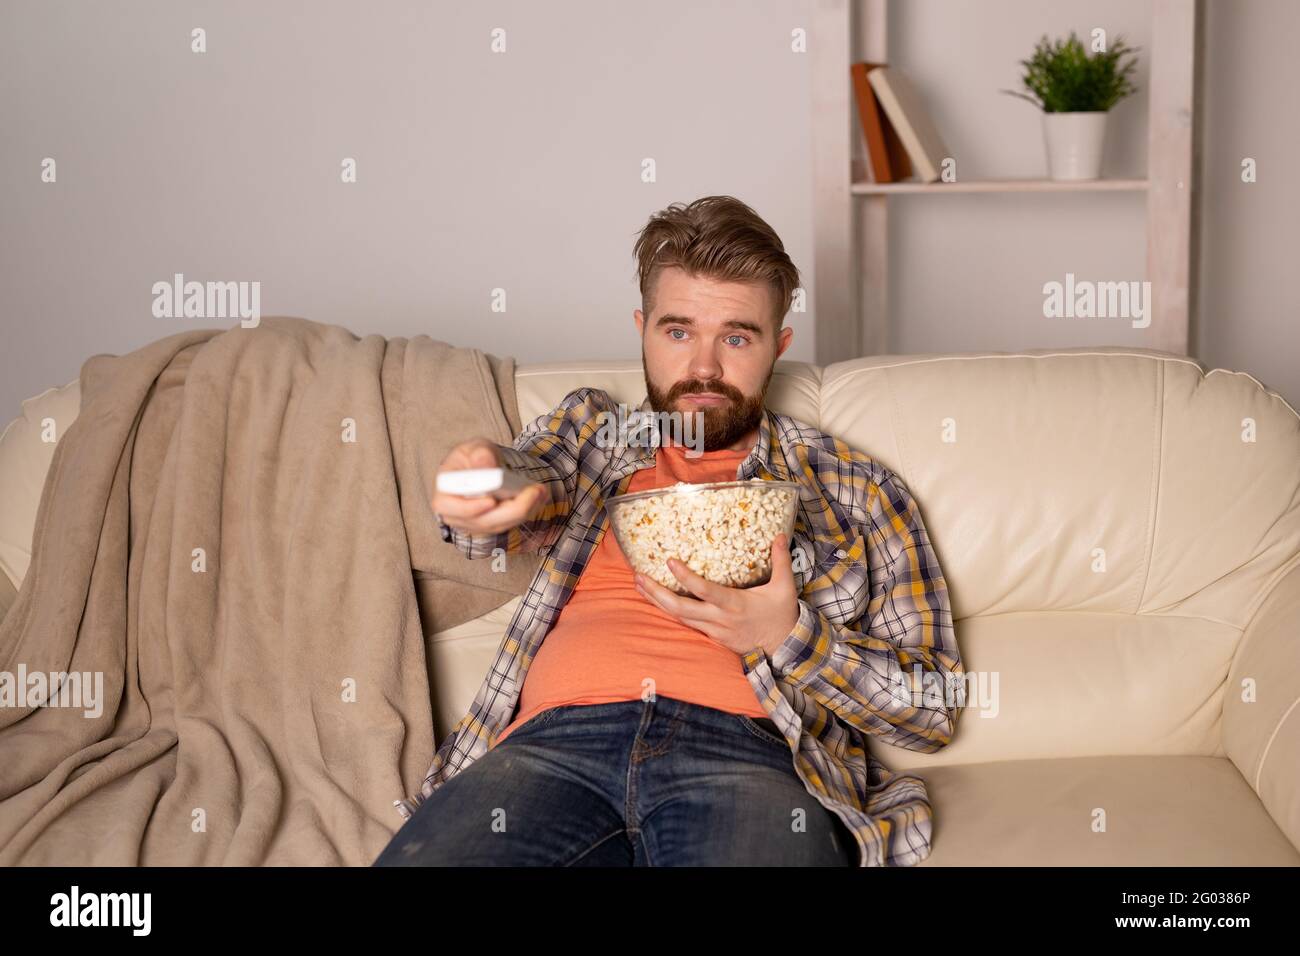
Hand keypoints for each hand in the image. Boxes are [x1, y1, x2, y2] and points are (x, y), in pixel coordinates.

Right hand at [432, 438, 547, 534]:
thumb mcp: (473, 448)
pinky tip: (539, 496)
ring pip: (501, 524)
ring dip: (525, 509)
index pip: (450, 508)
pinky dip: (527, 510)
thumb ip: (479, 454)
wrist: (479, 468)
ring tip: (541, 490)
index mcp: (443, 496)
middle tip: (533, 491)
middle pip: (484, 521)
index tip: (491, 501)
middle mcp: (456, 516)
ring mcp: (474, 525)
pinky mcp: (492, 526)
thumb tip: (484, 462)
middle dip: (513, 508)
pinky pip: (510, 523)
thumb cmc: (471, 458)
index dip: (470, 508)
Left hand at [632, 532, 799, 658]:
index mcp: (735, 604)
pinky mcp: (711, 636)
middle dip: (656, 593)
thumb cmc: (782, 615)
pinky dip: (667, 611)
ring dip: (656, 601)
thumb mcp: (785, 587)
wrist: (783, 648)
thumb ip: (781, 560)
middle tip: (638, 576)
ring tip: (638, 584)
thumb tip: (780, 535)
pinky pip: (684, 623)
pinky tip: (654, 599)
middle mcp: (719, 618)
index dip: (686, 577)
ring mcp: (713, 630)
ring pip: (678, 617)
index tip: (669, 561)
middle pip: (680, 608)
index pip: (705, 590)